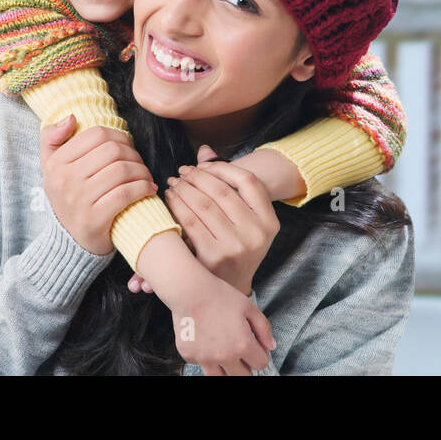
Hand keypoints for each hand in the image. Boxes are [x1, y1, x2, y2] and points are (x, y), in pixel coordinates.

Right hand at [39, 115, 156, 255]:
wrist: (69, 242)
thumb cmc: (68, 197)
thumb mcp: (51, 168)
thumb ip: (52, 138)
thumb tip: (71, 118)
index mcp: (55, 163)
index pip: (96, 134)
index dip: (119, 136)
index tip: (126, 148)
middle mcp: (64, 180)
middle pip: (112, 150)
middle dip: (133, 154)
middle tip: (139, 164)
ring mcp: (79, 200)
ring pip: (122, 170)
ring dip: (142, 172)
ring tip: (145, 177)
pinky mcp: (94, 219)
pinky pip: (126, 193)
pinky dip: (143, 188)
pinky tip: (148, 190)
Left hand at [136, 145, 278, 296]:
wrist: (230, 289)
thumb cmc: (236, 247)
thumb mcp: (246, 220)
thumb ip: (229, 184)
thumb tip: (204, 150)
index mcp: (270, 221)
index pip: (248, 180)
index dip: (222, 168)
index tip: (202, 166)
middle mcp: (256, 234)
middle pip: (222, 191)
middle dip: (198, 176)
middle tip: (182, 172)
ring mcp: (235, 247)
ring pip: (204, 204)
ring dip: (184, 189)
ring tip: (174, 183)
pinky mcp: (213, 257)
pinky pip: (190, 222)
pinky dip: (177, 207)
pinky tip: (171, 199)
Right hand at [168, 268, 275, 374]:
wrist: (189, 291)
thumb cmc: (220, 295)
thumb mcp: (248, 307)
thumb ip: (264, 329)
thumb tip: (271, 347)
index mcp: (242, 345)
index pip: (261, 364)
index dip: (261, 355)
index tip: (256, 347)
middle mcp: (224, 356)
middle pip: (242, 376)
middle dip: (245, 366)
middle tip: (241, 351)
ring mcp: (204, 358)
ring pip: (220, 378)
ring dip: (226, 368)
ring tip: (225, 353)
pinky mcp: (189, 356)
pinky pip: (201, 364)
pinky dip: (206, 358)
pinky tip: (206, 342)